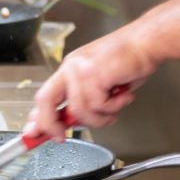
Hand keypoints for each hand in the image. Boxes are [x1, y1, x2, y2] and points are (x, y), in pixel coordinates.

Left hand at [26, 20, 155, 139]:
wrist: (147, 42)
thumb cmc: (130, 61)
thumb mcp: (102, 84)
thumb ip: (83, 101)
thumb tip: (69, 121)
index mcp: (70, 69)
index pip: (45, 95)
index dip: (38, 118)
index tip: (32, 133)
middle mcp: (71, 68)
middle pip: (45, 100)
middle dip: (49, 124)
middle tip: (60, 137)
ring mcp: (80, 70)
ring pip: (79, 111)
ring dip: (101, 118)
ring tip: (115, 107)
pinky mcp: (94, 74)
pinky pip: (98, 105)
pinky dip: (114, 107)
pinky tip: (123, 95)